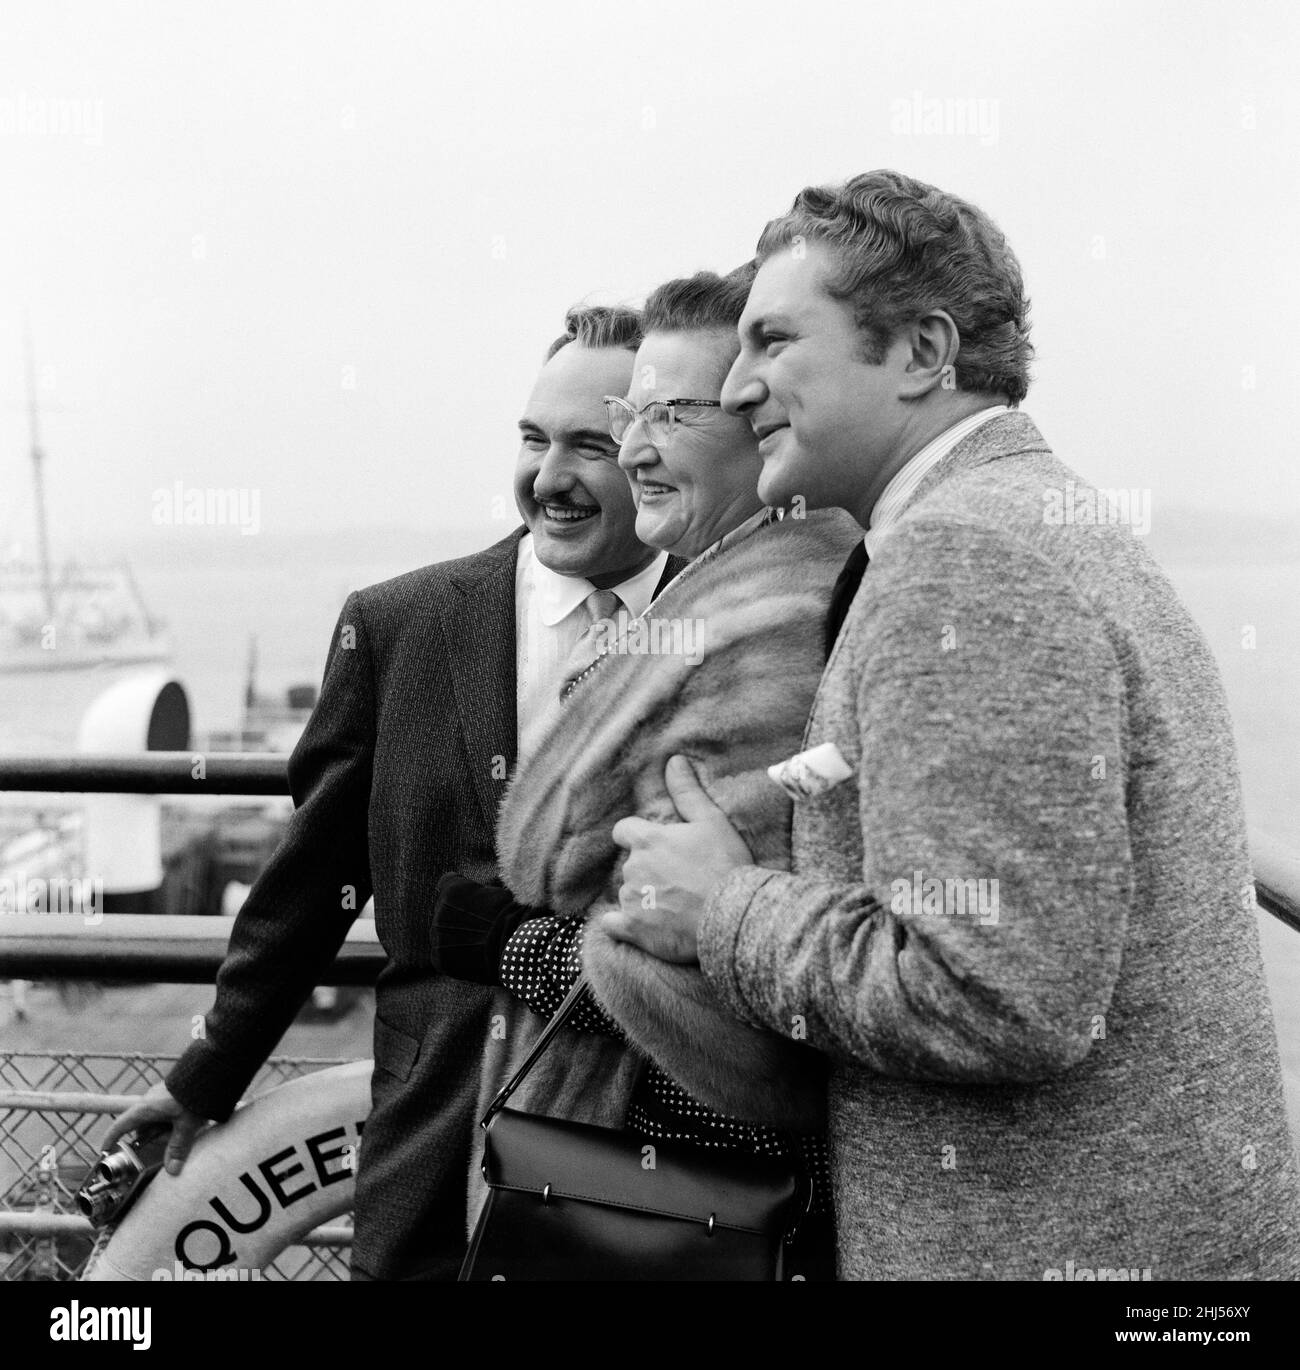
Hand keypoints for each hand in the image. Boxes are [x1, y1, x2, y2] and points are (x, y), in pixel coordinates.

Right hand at [99, 1081, 208, 1176]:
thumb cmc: (194, 1095)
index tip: (105, 1150)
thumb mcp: (186, 1124)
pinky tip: (190, 1120)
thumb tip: (172, 1170)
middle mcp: (148, 1101)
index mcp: (145, 1109)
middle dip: (155, 1137)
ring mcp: (159, 1095)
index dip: (111, 1139)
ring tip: (186, 1128)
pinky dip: (174, 1120)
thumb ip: (178, 1147)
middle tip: (171, 1140)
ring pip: (156, 1119)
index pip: (120, 1125)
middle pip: (143, 1127)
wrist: (209, 1070)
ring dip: (167, 1128)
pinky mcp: (171, 1092)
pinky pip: (166, 1111)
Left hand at [605, 755, 753, 962]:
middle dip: (648, 869)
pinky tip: (642, 925)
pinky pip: (612, 925)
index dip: (638, 837)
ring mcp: (630, 900)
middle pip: (629, 864)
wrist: (732, 915)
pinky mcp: (633, 929)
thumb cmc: (724, 864)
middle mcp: (632, 868)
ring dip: (642, 897)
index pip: (624, 831)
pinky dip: (622, 925)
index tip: (658, 846)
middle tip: (678, 878)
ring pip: (627, 893)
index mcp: (646, 840)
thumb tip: (673, 760)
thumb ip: (687, 792)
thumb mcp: (711, 821)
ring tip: (674, 905)